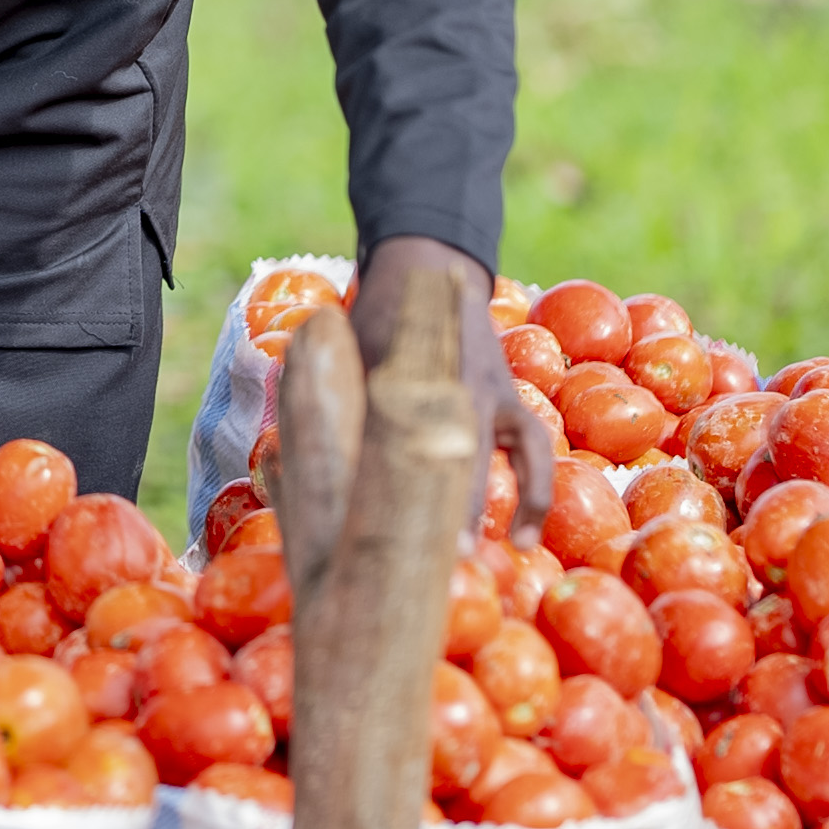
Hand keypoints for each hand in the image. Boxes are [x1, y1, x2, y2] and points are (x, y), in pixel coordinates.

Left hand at [356, 231, 548, 541]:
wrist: (426, 266)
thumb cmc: (372, 322)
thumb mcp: (347, 354)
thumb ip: (337, 404)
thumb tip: (292, 466)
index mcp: (413, 377)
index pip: (413, 441)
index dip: (407, 489)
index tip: (397, 534)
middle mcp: (460, 387)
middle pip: (464, 456)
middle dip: (458, 510)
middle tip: (450, 561)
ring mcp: (492, 392)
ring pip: (518, 452)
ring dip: (518, 501)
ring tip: (512, 550)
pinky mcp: (512, 399)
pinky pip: (534, 448)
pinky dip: (536, 488)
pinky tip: (524, 534)